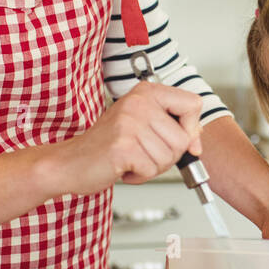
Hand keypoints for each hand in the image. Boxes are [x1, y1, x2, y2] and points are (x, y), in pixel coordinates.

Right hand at [44, 81, 202, 194]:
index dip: (192, 129)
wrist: (71, 162)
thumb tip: (197, 142)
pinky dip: (140, 176)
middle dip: (167, 156)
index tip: (180, 140)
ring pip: (169, 157)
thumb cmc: (107, 146)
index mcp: (146, 92)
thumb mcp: (143, 126)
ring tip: (131, 159)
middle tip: (143, 153)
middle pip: (183, 139)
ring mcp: (130, 123)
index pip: (193, 104)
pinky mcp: (123, 146)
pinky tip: (124, 167)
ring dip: (152, 167)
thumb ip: (173, 127)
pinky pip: (151, 169)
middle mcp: (139, 103)